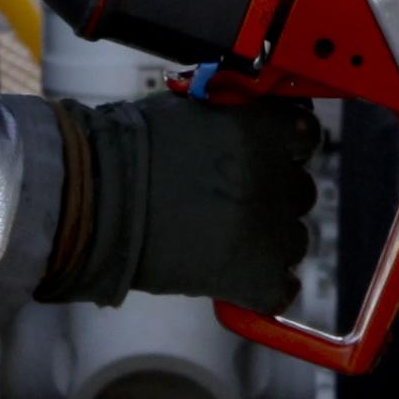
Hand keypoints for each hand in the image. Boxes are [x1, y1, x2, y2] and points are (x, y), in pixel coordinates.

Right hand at [41, 92, 318, 311]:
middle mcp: (272, 177)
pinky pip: (282, 288)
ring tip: (221, 238)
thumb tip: (254, 119)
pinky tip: (237, 277)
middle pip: (299, 189)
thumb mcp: (189, 110)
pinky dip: (264, 286)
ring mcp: (266, 230)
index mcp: (259, 130)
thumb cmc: (126, 151)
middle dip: (272, 194)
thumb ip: (233, 115)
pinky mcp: (251, 276)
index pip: (305, 134)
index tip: (271, 153)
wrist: (92, 202)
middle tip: (229, 200)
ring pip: (293, 238)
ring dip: (268, 239)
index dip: (288, 145)